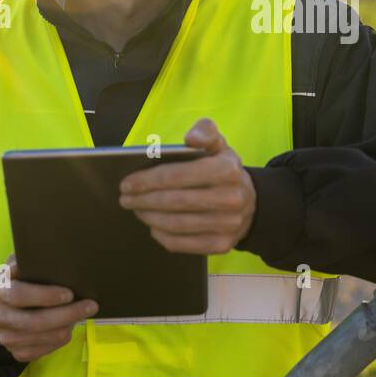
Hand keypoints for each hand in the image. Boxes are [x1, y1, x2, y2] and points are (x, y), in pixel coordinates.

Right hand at [0, 253, 97, 362]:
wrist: (4, 311)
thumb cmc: (22, 283)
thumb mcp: (21, 268)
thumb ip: (31, 261)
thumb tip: (54, 250)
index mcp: (0, 291)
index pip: (19, 295)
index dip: (45, 295)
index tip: (69, 293)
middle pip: (34, 322)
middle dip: (66, 314)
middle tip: (90, 306)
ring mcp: (5, 337)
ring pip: (41, 338)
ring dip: (66, 328)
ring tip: (82, 315)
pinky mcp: (16, 353)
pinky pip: (42, 352)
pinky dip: (59, 341)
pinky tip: (68, 329)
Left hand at [118, 118, 256, 254]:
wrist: (251, 203)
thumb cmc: (224, 169)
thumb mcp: (219, 145)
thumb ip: (205, 131)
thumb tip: (191, 139)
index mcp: (227, 170)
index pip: (177, 176)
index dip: (147, 180)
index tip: (127, 183)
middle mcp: (230, 199)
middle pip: (174, 202)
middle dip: (143, 200)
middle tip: (125, 198)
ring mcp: (227, 225)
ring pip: (175, 224)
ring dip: (149, 217)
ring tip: (136, 209)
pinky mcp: (222, 245)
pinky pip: (182, 244)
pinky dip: (162, 235)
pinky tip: (153, 226)